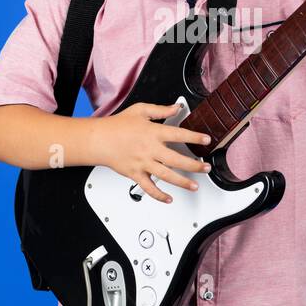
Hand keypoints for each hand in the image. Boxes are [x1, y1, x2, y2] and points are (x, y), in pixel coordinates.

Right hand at [94, 102, 212, 203]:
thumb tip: (176, 107)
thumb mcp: (140, 110)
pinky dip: (159, 195)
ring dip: (183, 182)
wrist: (98, 139)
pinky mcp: (135, 174)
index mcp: (153, 132)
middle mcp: (150, 149)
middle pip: (177, 160)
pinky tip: (168, 198)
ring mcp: (143, 163)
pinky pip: (149, 188)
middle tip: (206, 168)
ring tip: (195, 186)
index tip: (207, 140)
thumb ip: (161, 110)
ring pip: (167, 176)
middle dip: (194, 165)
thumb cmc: (117, 125)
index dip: (195, 137)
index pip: (179, 134)